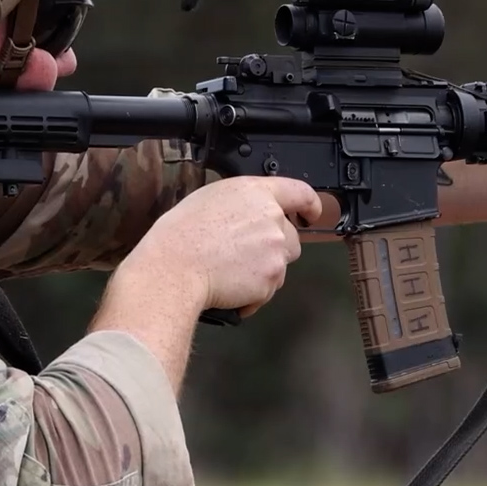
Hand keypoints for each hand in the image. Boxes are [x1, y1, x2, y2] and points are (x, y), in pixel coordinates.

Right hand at [121, 176, 323, 314]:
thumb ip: (241, 203)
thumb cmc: (180, 235)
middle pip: (290, 237)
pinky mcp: (271, 279)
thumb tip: (248, 212)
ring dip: (263, 270)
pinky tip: (228, 287)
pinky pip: (268, 289)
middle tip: (242, 255)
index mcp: (256, 193)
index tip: (312, 213)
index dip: (310, 204)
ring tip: (229, 272)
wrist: (174, 269)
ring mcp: (275, 251)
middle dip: (273, 248)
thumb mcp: (209, 198)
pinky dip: (253, 293)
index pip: (299, 192)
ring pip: (280, 264)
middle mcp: (272, 219)